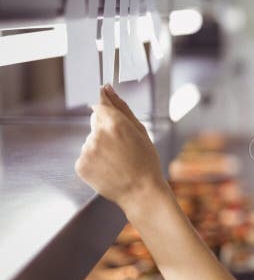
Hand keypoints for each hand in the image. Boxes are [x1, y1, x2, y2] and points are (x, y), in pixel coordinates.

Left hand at [75, 84, 168, 216]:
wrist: (140, 192)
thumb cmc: (146, 161)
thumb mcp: (140, 131)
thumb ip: (121, 107)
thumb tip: (107, 88)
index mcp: (115, 124)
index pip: (99, 104)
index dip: (104, 106)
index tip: (107, 110)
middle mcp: (97, 135)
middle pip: (95, 122)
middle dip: (106, 129)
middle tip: (123, 146)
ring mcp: (87, 151)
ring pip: (91, 140)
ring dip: (101, 146)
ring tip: (117, 160)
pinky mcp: (80, 165)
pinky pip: (86, 155)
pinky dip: (95, 160)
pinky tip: (109, 168)